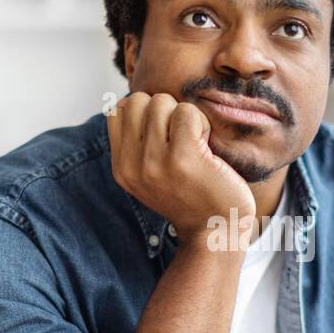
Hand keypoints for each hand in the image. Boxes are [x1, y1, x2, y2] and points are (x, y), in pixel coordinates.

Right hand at [108, 92, 255, 244]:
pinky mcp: (183, 158)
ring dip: (185, 117)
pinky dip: (201, 122)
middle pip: (138, 100)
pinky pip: (187, 112)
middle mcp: (132, 165)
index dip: (145, 113)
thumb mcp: (149, 175)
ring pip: (161, 101)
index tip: (163, 137)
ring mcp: (155, 162)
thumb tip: (130, 100)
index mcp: (121, 168)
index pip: (117, 111)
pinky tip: (206, 147)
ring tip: (195, 144)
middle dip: (164, 111)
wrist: (215, 231)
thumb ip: (136, 144)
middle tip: (181, 139)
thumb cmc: (191, 196)